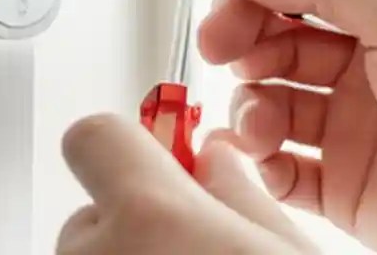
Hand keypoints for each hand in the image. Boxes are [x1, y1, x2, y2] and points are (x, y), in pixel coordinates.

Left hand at [57, 113, 315, 253]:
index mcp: (149, 215)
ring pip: (92, 252)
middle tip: (193, 246)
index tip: (161, 160)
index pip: (94, 134)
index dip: (130, 144)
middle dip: (137, 217)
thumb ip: (239, 192)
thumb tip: (216, 161)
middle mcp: (95, 253)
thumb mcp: (284, 250)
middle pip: (97, 204)